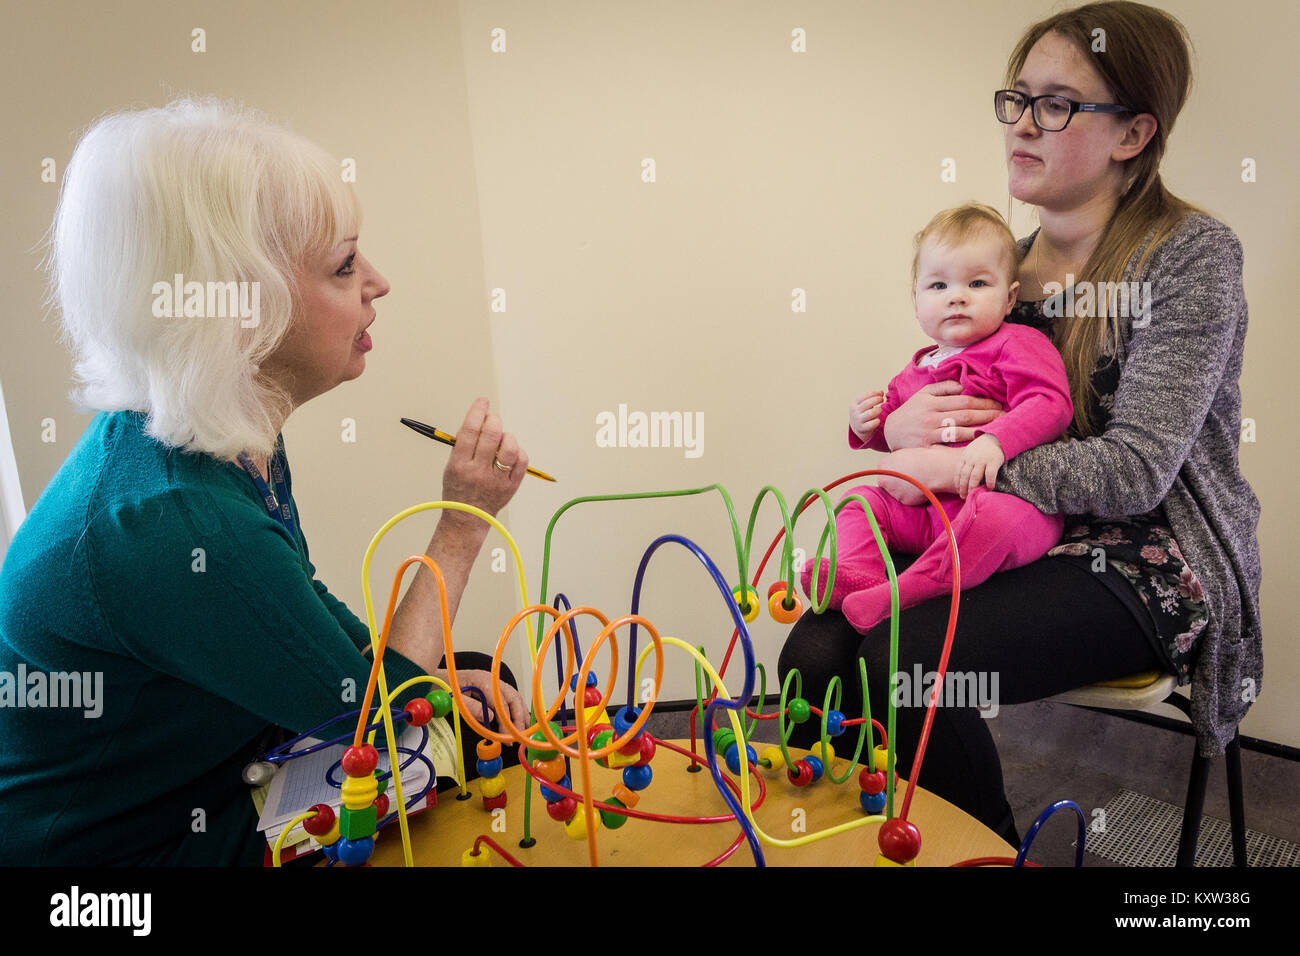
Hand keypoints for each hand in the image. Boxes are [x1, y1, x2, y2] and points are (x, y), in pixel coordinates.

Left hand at [437, 667, 529, 731]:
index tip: (507, 736)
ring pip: (515, 698)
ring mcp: (494, 683)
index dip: (506, 720)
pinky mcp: (494, 688)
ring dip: (521, 715)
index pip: (501, 702)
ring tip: (524, 732)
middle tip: (518, 736)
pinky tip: (520, 722)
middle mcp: (492, 679)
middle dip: (518, 718)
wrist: (440, 679)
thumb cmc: (445, 688)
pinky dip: (517, 710)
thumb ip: (472, 707)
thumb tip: (491, 717)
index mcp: (483, 680)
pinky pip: (510, 699)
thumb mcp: (455, 699)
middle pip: (513, 698)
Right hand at [439, 397, 528, 529]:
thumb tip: (480, 418)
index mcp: (459, 465)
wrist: (468, 518)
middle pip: (491, 435)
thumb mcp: (451, 466)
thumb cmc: (459, 488)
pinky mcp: (511, 486)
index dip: (477, 411)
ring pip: (509, 447)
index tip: (482, 402)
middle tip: (492, 420)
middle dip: (493, 420)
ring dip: (507, 436)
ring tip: (501, 438)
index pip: (470, 430)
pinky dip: (517, 451)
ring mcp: (497, 479)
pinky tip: (510, 452)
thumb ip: (464, 444)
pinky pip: (521, 460)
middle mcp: (478, 471)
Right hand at [849, 390, 885, 443]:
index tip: (881, 394)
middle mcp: (855, 411)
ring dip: (878, 410)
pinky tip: (878, 420)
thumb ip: (872, 397)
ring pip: (870, 413)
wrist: (857, 427)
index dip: (875, 393)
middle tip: (882, 400)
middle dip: (877, 400)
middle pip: (868, 403)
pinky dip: (876, 421)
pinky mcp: (862, 428)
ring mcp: (858, 420)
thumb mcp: (864, 403)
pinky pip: (871, 424)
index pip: (865, 395)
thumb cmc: (864, 412)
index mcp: (854, 403)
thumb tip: (881, 392)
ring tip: (881, 409)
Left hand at [876, 446, 964, 503]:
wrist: (935, 468)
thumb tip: (896, 467)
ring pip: (897, 493)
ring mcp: (893, 491)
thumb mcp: (904, 453)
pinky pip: (906, 499)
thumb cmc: (923, 457)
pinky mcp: (903, 500)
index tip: (903, 471)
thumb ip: (895, 461)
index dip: (894, 472)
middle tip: (910, 477)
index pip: (883, 471)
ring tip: (918, 481)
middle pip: (887, 484)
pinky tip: (921, 487)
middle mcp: (884, 480)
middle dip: (895, 482)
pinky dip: (913, 496)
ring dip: (904, 489)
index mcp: (883, 465)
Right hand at [881, 380, 1003, 449]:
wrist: (890, 432)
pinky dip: (965, 443)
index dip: (982, 402)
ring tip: (998, 428)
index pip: (963, 400)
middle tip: (1005, 415)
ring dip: (981, 429)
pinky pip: (949, 445)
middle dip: (987, 414)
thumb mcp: (922, 395)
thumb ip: (942, 387)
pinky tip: (979, 443)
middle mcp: (930, 416)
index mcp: (931, 401)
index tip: (997, 403)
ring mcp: (929, 433)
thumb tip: (963, 384)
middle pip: (965, 415)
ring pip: (960, 430)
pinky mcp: (927, 447)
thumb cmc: (911, 412)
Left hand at [955, 434, 1004, 498]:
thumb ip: (966, 461)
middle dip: (963, 488)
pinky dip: (989, 482)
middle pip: (965, 476)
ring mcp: (982, 460)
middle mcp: (972, 459)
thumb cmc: (983, 446)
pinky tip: (989, 488)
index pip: (958, 472)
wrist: (997, 436)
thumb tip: (963, 476)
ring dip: (973, 487)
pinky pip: (990, 474)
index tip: (958, 491)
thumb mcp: (970, 451)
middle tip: (964, 497)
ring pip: (974, 476)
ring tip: (973, 494)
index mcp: (965, 457)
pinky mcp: (993, 461)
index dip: (958, 483)